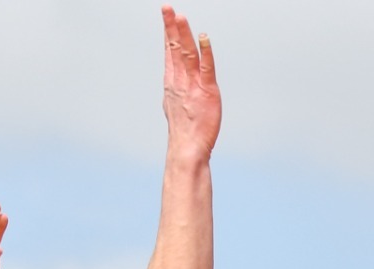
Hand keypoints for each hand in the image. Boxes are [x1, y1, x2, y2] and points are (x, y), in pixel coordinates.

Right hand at [162, 7, 219, 156]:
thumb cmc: (185, 130)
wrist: (188, 149)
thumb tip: (174, 81)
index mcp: (173, 82)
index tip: (166, 14)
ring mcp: (193, 85)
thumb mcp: (175, 104)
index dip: (168, 32)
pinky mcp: (207, 91)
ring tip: (181, 17)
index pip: (169, 51)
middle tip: (167, 8)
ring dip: (184, 35)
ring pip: (188, 54)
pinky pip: (206, 68)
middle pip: (175, 48)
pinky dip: (205, 52)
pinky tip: (203, 37)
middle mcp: (181, 81)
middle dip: (171, 27)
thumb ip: (176, 88)